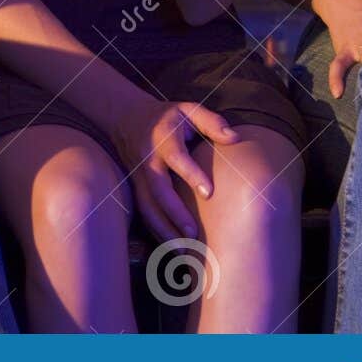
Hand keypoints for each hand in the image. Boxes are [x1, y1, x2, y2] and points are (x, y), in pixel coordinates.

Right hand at [107, 94, 239, 240]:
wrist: (127, 118)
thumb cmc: (168, 117)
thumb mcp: (189, 109)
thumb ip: (212, 122)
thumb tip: (235, 138)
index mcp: (163, 139)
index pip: (176, 158)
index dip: (191, 174)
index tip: (209, 193)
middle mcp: (148, 160)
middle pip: (157, 190)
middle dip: (174, 213)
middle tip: (193, 234)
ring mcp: (138, 176)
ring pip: (147, 206)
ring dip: (162, 229)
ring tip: (182, 251)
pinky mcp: (135, 188)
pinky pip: (143, 213)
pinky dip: (156, 232)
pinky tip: (172, 248)